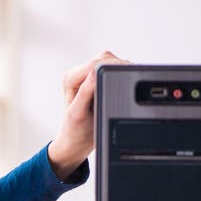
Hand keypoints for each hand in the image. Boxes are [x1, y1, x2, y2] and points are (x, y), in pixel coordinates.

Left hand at [48, 50, 129, 179]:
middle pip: (104, 59)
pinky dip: (121, 73)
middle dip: (119, 66)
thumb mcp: (78, 114)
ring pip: (110, 61)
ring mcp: (88, 77)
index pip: (94, 63)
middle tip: (130, 80)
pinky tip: (124, 83)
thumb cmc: (75, 131)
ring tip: (126, 84)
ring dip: (121, 69)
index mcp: (71, 79)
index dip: (113, 65)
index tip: (128, 71)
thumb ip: (85, 93)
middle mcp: (78, 75)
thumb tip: (94, 74)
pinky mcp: (97, 81)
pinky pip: (113, 69)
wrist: (77, 142)